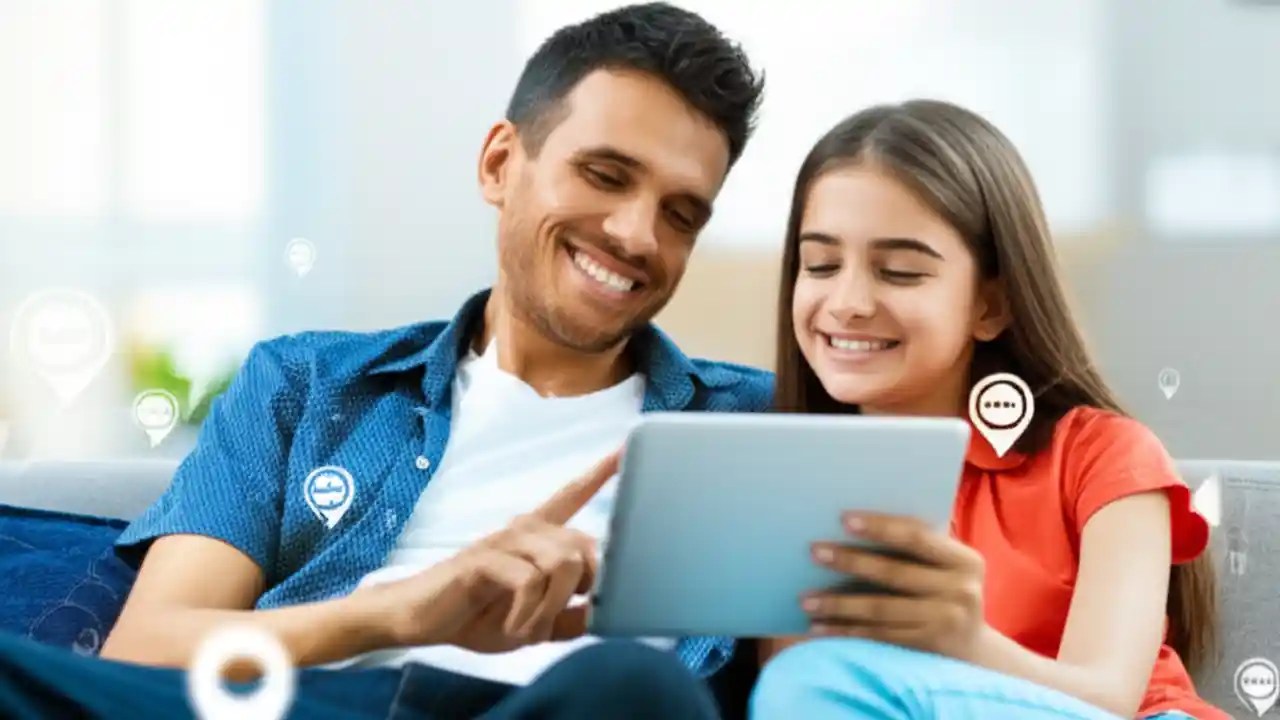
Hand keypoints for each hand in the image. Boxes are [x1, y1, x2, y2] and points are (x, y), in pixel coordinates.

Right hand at [376, 451, 619, 652]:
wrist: (422, 620)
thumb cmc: (479, 614)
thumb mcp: (536, 623)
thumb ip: (571, 617)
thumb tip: (609, 615)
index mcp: (539, 538)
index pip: (573, 496)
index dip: (600, 473)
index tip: (625, 447)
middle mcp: (526, 529)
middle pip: (584, 547)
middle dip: (582, 591)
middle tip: (554, 619)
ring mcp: (505, 540)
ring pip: (562, 563)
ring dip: (552, 608)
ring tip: (529, 628)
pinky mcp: (484, 557)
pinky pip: (529, 581)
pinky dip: (528, 614)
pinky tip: (513, 626)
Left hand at [802, 511, 988, 661]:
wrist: (973, 650)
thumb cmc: (944, 592)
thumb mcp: (945, 567)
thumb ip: (917, 548)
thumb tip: (850, 523)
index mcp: (965, 560)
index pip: (918, 537)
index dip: (881, 526)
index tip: (844, 519)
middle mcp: (961, 591)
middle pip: (895, 573)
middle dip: (850, 561)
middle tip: (814, 551)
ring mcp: (947, 622)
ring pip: (882, 609)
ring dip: (838, 604)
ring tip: (806, 599)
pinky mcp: (928, 647)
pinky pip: (878, 636)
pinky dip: (845, 631)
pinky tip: (818, 627)